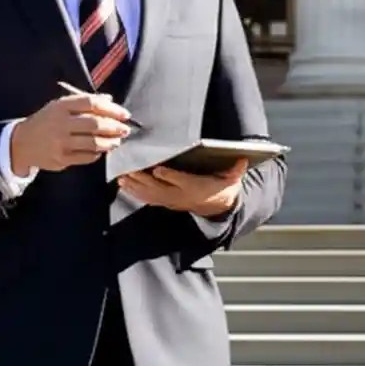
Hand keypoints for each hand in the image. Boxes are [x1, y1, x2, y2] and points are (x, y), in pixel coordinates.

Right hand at [11, 93, 131, 172]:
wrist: (21, 143)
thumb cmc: (46, 121)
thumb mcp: (60, 107)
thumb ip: (84, 102)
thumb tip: (109, 99)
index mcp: (60, 106)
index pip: (91, 103)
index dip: (111, 108)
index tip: (124, 114)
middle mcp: (60, 123)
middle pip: (95, 124)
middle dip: (115, 127)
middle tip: (125, 129)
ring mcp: (60, 143)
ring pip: (93, 143)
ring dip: (110, 142)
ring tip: (117, 141)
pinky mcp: (61, 159)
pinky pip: (87, 157)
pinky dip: (98, 153)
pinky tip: (102, 150)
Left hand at [118, 159, 248, 217]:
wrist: (218, 206)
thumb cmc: (222, 186)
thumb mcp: (232, 178)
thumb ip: (236, 168)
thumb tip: (243, 158)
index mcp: (196, 187)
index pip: (181, 181)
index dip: (169, 177)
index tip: (158, 170)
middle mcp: (181, 196)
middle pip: (159, 189)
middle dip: (143, 180)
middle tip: (129, 170)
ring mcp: (172, 201)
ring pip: (150, 195)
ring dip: (135, 187)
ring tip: (121, 177)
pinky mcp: (165, 202)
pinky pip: (148, 199)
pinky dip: (135, 192)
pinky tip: (124, 185)